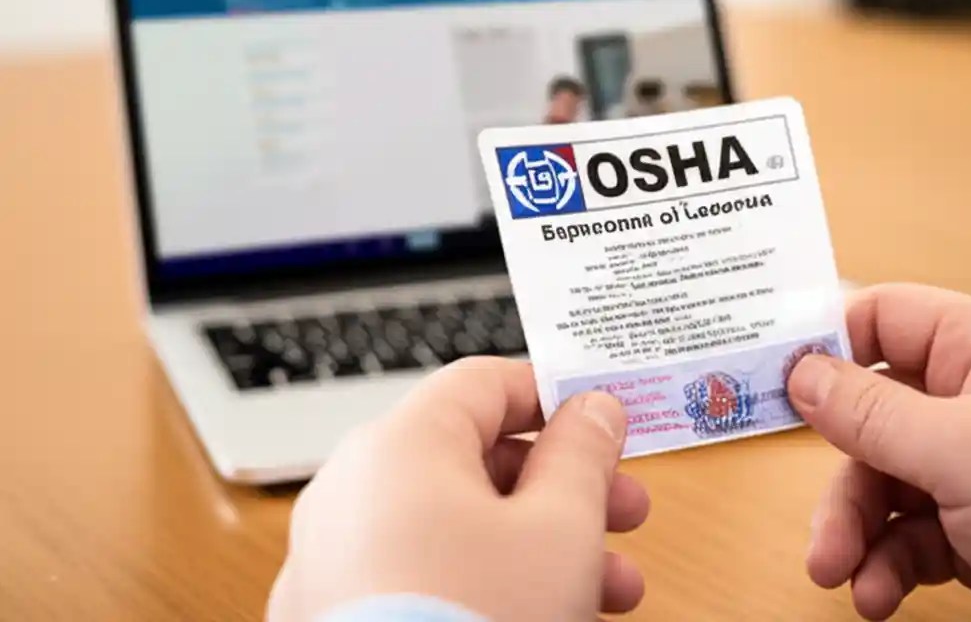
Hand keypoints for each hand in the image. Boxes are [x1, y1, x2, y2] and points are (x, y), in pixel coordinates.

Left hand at [268, 358, 649, 621]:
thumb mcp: (561, 526)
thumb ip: (582, 452)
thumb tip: (593, 410)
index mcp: (398, 444)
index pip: (485, 383)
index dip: (556, 397)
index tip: (605, 421)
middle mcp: (351, 490)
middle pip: (476, 461)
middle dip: (565, 489)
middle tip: (624, 513)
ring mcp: (335, 557)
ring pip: (457, 527)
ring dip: (541, 546)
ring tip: (611, 590)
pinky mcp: (334, 613)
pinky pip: (423, 574)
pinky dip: (482, 581)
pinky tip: (547, 616)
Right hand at [789, 284, 970, 621]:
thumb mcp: (964, 453)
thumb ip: (872, 413)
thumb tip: (803, 372)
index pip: (886, 318)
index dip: (826, 344)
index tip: (771, 379)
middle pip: (871, 416)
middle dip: (840, 474)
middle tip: (811, 512)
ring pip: (882, 482)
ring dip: (854, 531)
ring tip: (840, 574)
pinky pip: (907, 532)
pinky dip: (885, 563)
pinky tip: (877, 595)